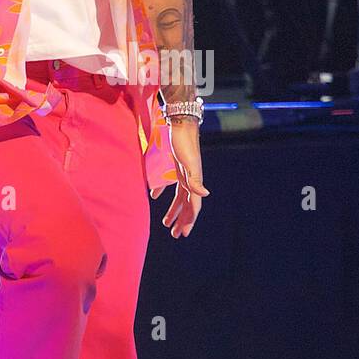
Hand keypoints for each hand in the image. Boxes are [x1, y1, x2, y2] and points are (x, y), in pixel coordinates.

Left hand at [149, 118, 208, 237]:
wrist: (181, 124)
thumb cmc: (184, 143)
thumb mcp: (189, 163)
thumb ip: (195, 180)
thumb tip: (204, 196)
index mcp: (194, 181)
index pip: (193, 206)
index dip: (189, 220)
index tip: (183, 234)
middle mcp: (190, 180)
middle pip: (187, 205)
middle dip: (182, 220)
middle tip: (175, 234)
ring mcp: (183, 174)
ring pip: (179, 197)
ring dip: (174, 210)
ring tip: (166, 223)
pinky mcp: (176, 167)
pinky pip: (170, 184)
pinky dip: (163, 192)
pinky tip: (154, 196)